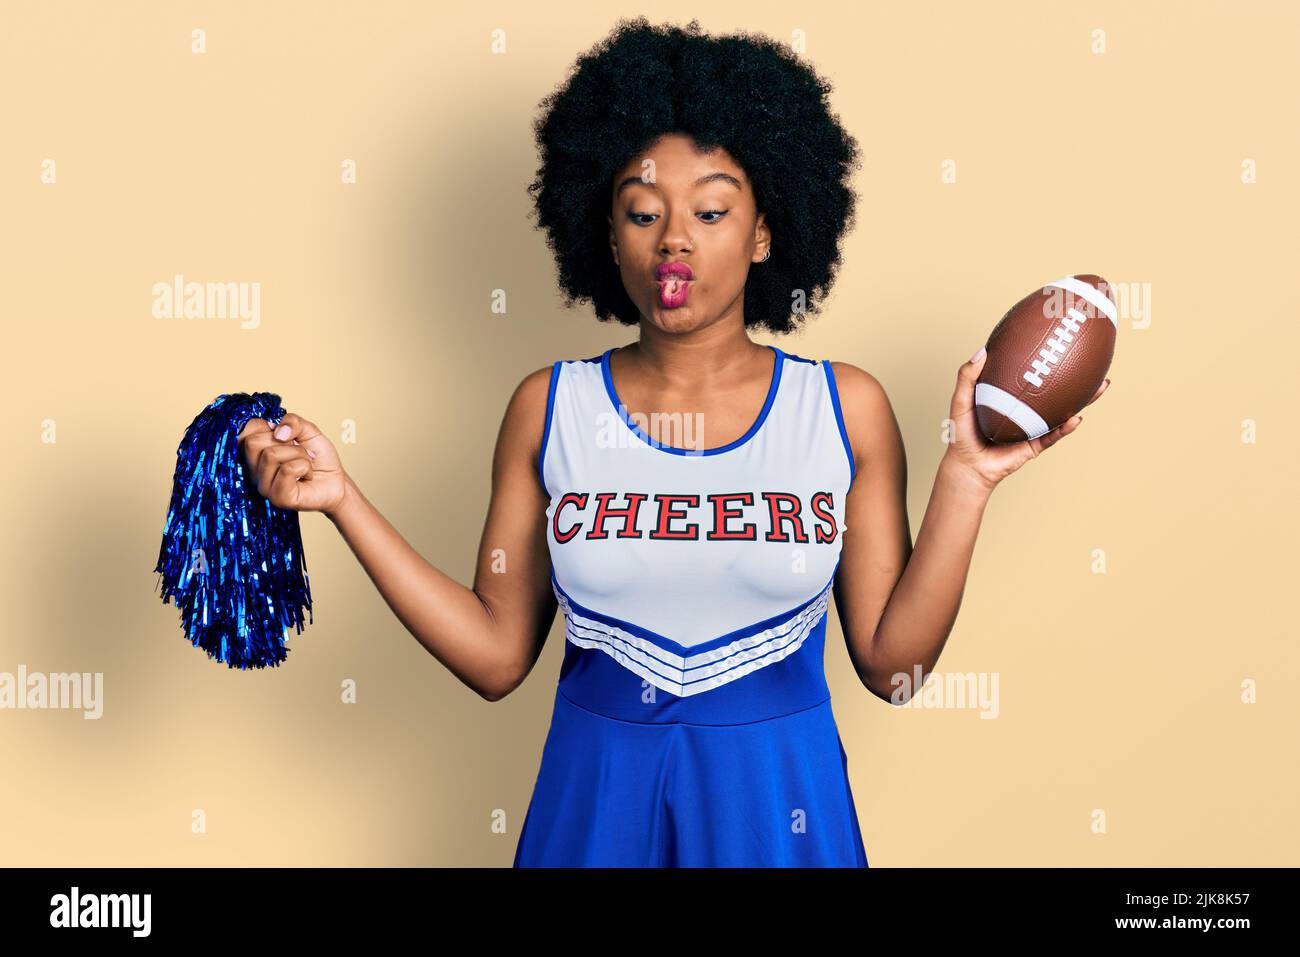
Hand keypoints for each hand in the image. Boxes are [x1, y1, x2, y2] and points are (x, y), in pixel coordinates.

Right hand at [237, 412, 348, 514]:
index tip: (286, 437)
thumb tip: (279, 432)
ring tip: (306, 464)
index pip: (246, 430)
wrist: (336, 480)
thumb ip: (292, 422)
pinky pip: (287, 470)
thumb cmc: (319, 458)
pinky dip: (305, 467)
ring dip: (299, 454)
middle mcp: (254, 472)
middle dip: (285, 442)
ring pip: (271, 455)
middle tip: (300, 452)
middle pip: (253, 442)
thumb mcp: (308, 431)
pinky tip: (307, 475)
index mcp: (256, 454)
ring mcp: (265, 487)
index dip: (268, 427)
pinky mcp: (278, 498)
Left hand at [943, 349, 1110, 492]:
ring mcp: (1035, 425)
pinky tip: (1077, 417)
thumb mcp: (961, 400)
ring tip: (1102, 384)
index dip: (1048, 354)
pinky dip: (1066, 427)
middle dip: (1079, 372)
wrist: (967, 465)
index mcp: (1015, 393)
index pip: (1035, 369)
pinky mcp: (1036, 444)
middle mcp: (1029, 407)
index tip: (1062, 335)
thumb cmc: (962, 432)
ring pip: (1065, 409)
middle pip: (1058, 386)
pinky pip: (1054, 434)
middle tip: (1095, 355)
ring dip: (1085, 398)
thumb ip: (968, 376)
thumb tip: (983, 350)